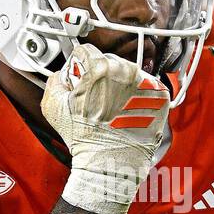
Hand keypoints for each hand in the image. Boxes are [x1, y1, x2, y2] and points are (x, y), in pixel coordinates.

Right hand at [41, 42, 169, 213]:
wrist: (110, 162)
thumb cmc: (84, 138)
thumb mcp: (53, 106)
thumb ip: (54, 82)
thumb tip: (61, 76)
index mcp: (100, 67)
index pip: (86, 51)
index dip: (79, 64)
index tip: (80, 76)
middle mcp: (126, 70)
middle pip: (109, 61)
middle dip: (101, 75)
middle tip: (95, 97)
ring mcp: (146, 83)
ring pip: (129, 73)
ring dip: (121, 84)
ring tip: (113, 107)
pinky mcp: (160, 97)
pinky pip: (147, 88)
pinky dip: (138, 96)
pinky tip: (128, 111)